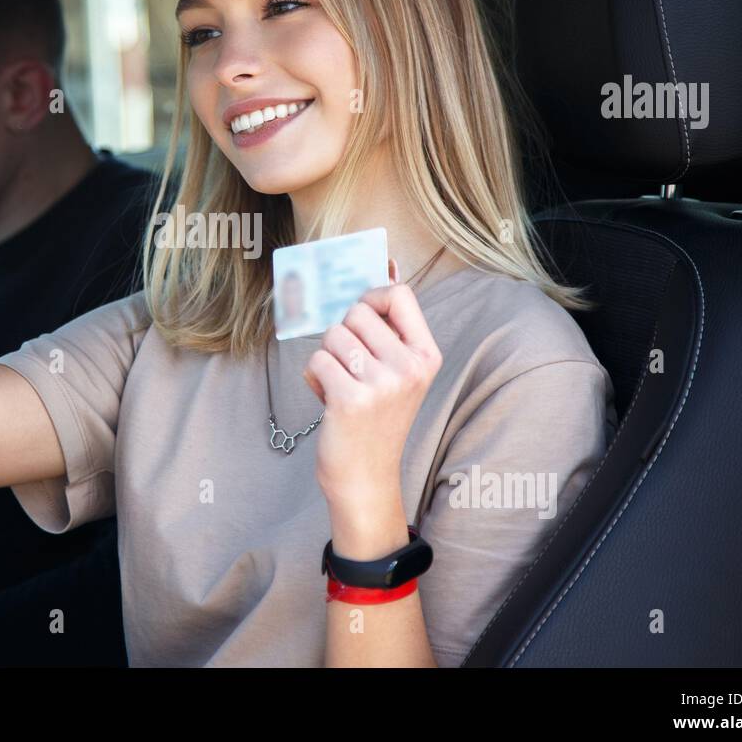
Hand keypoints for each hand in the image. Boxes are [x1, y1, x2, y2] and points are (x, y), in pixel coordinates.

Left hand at [304, 268, 442, 506]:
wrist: (366, 477)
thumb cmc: (376, 417)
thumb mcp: (397, 372)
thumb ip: (389, 328)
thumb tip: (386, 264)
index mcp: (426, 356)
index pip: (400, 294)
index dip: (373, 297)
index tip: (363, 319)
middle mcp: (409, 368)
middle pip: (356, 311)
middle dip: (343, 334)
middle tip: (351, 367)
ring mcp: (382, 385)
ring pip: (333, 334)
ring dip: (327, 357)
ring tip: (341, 385)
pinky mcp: (350, 399)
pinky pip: (316, 360)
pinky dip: (314, 378)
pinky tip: (330, 400)